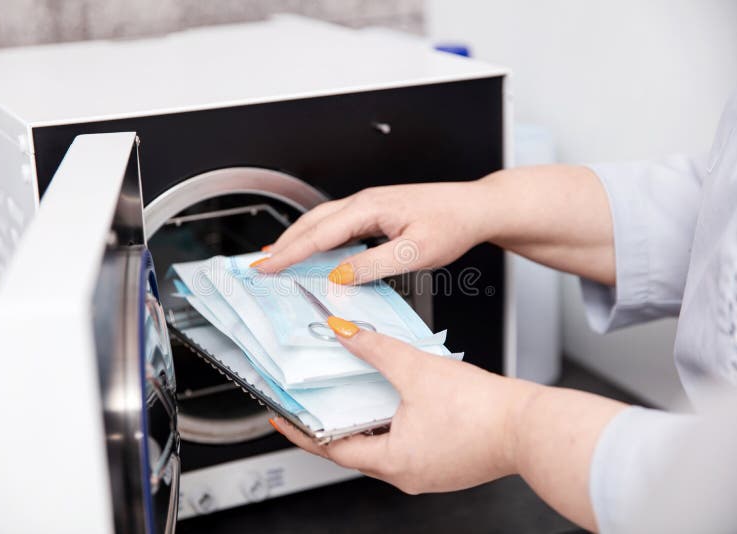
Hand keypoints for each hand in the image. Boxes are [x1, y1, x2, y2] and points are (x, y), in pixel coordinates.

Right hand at [254, 182, 490, 283]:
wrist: (475, 208)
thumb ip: (372, 265)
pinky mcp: (376, 212)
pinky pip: (337, 224)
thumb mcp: (414, 253)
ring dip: (298, 239)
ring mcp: (369, 205)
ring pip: (322, 222)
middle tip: (261, 266)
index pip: (318, 234)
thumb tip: (338, 276)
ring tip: (278, 258)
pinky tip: (315, 250)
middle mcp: (365, 202)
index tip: (267, 267)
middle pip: (312, 223)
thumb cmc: (452, 224)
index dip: (289, 253)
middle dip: (283, 244)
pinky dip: (318, 238)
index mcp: (369, 207)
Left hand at [271, 321, 536, 493]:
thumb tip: (344, 332)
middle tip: (316, 403)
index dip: (304, 432)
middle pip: (357, 450)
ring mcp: (429, 472)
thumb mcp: (416, 370)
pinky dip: (394, 424)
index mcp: (395, 463)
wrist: (530, 426)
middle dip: (335, 425)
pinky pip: (408, 445)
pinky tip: (398, 401)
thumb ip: (375, 349)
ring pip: (384, 447)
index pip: (333, 451)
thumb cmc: (482, 410)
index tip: (283, 421)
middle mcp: (409, 475)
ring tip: (354, 395)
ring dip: (368, 422)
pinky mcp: (447, 463)